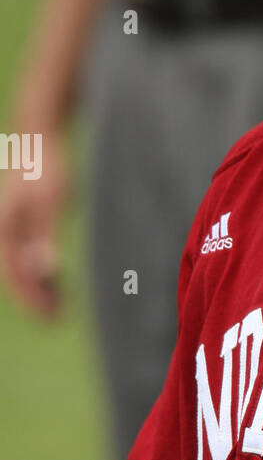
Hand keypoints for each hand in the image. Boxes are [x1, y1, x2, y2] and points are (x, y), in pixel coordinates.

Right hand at [0, 133, 68, 315]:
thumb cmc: (46, 168)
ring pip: (22, 267)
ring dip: (38, 287)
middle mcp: (4, 230)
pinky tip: (59, 283)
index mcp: (4, 228)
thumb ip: (44, 235)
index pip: (14, 274)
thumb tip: (43, 269)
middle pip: (16, 275)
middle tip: (58, 319)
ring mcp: (12, 228)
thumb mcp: (50, 202)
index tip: (49, 316)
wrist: (40, 140)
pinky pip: (29, 255)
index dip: (30, 298)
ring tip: (61, 307)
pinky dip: (42, 271)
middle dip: (35, 298)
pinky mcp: (22, 225)